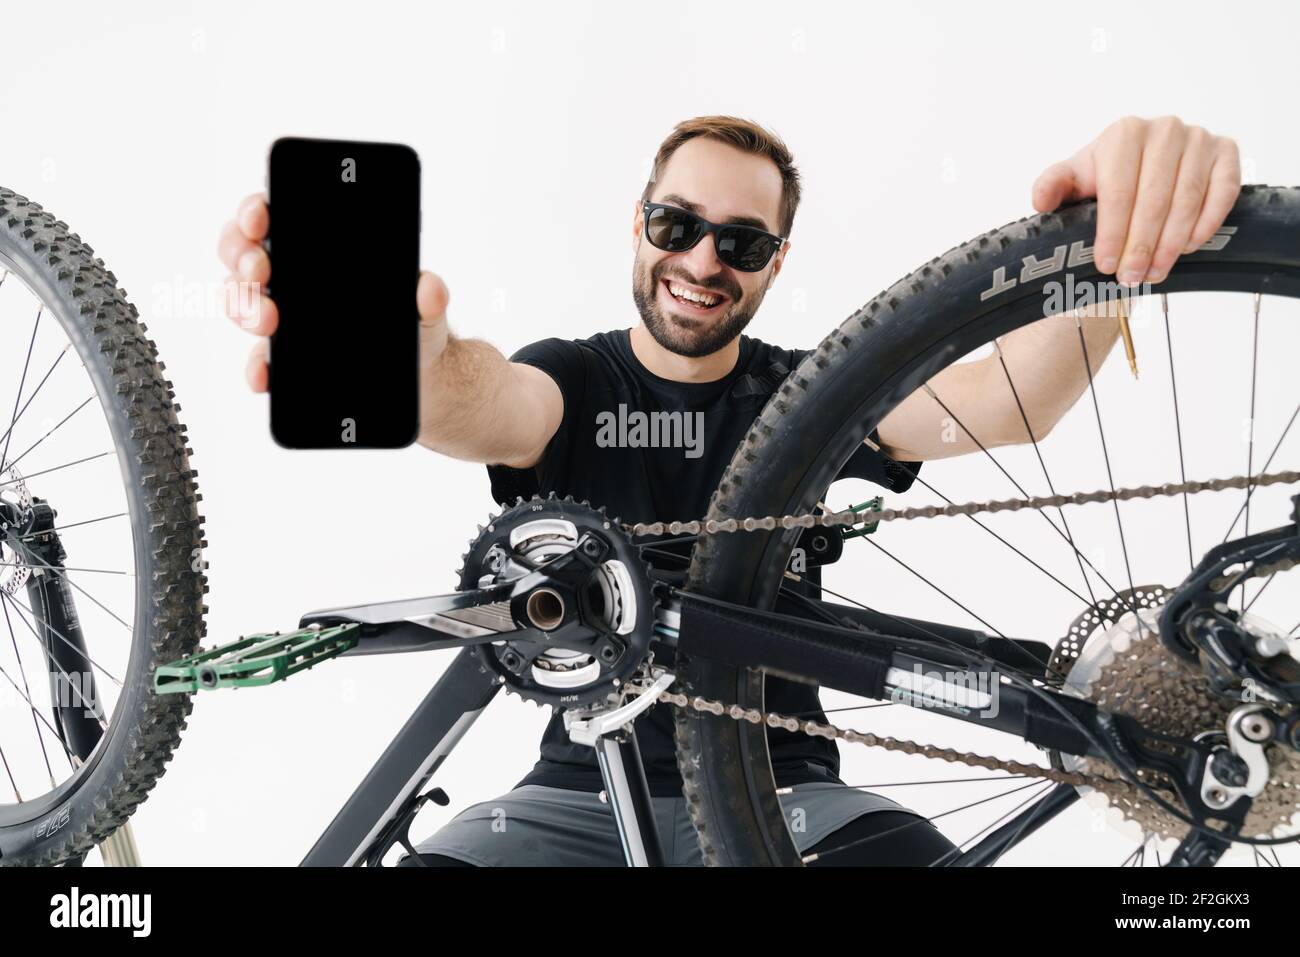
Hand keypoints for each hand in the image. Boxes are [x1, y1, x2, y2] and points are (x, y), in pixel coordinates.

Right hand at [217, 194, 448, 391]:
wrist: (419, 376)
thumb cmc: (413, 323)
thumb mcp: (426, 306)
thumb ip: (429, 295)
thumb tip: (430, 288)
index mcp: (319, 245)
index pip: (274, 212)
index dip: (256, 208)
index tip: (261, 217)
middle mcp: (289, 273)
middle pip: (241, 250)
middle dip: (242, 255)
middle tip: (262, 271)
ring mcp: (279, 313)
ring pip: (239, 298)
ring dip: (243, 306)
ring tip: (268, 321)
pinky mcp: (281, 357)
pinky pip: (257, 358)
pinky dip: (257, 367)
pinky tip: (265, 375)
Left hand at [1031, 116, 1240, 284]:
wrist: (1144, 163)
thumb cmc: (1107, 175)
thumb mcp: (1075, 179)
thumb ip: (1053, 185)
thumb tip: (1042, 200)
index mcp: (1124, 134)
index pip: (1118, 191)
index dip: (1111, 233)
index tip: (1105, 265)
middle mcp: (1164, 130)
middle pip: (1153, 198)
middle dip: (1141, 244)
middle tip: (1132, 276)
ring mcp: (1199, 139)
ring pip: (1187, 199)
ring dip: (1171, 242)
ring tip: (1156, 271)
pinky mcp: (1226, 153)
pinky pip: (1222, 192)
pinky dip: (1207, 223)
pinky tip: (1189, 247)